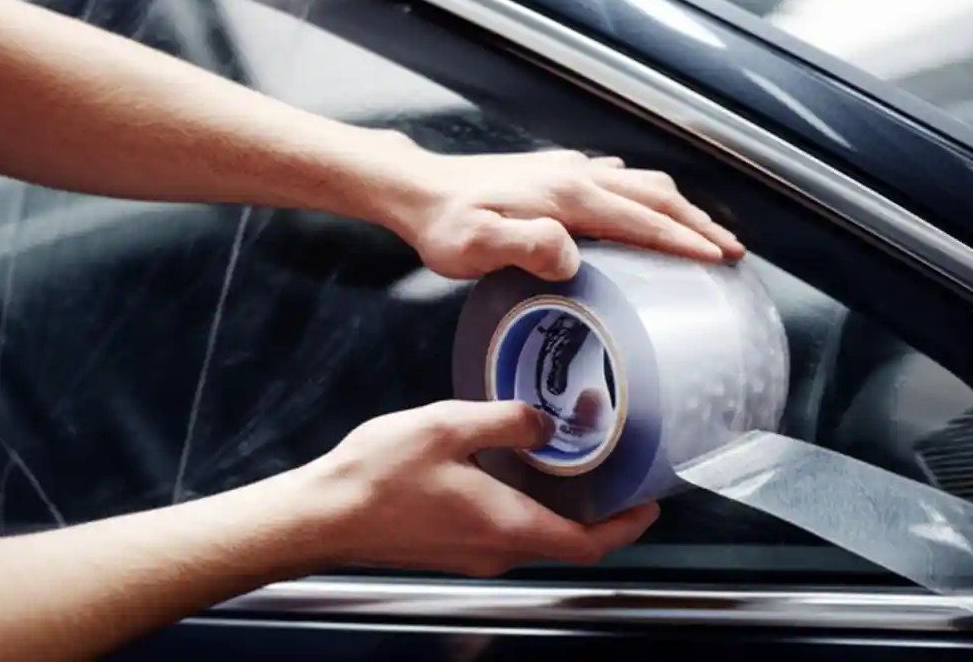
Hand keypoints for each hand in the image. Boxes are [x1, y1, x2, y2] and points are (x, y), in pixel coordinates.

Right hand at [295, 400, 658, 576]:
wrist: (321, 516)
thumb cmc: (376, 477)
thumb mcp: (448, 427)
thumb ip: (506, 420)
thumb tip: (543, 422)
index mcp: (507, 526)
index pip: (590, 543)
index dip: (628, 526)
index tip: (650, 503)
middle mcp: (497, 550)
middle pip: (567, 540)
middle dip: (599, 509)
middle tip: (616, 469)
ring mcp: (473, 552)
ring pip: (536, 533)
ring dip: (560, 503)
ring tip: (569, 459)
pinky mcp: (452, 546)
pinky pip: (506, 529)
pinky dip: (526, 504)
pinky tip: (514, 467)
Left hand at [373, 141, 743, 280]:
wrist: (416, 190)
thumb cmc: (444, 225)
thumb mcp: (475, 246)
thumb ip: (525, 247)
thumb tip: (572, 255)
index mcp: (569, 197)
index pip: (642, 220)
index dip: (685, 242)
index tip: (720, 260)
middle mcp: (576, 176)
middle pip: (656, 197)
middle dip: (699, 224)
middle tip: (732, 252)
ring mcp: (567, 170)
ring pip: (641, 185)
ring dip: (678, 208)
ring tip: (703, 233)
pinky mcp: (554, 173)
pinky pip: (617, 180)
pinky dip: (645, 196)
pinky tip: (643, 205)